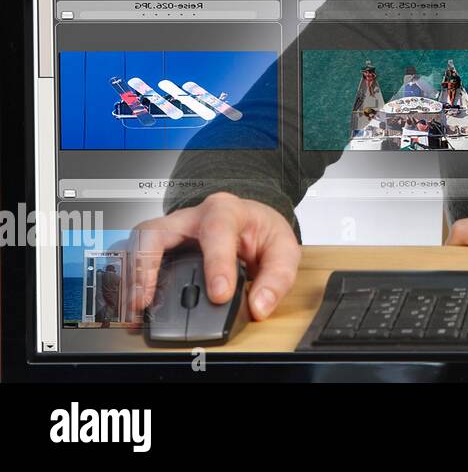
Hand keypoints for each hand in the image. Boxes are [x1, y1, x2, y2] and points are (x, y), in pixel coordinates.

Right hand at [128, 192, 300, 320]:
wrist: (251, 220)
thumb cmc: (262, 231)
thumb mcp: (283, 248)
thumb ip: (277, 277)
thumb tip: (260, 306)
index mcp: (227, 211)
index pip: (217, 231)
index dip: (216, 263)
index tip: (219, 294)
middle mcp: (192, 216)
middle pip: (157, 231)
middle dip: (148, 265)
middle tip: (148, 300)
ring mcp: (172, 229)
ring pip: (138, 244)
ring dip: (132, 277)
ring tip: (135, 309)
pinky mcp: (160, 245)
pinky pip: (136, 258)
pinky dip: (131, 282)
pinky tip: (134, 306)